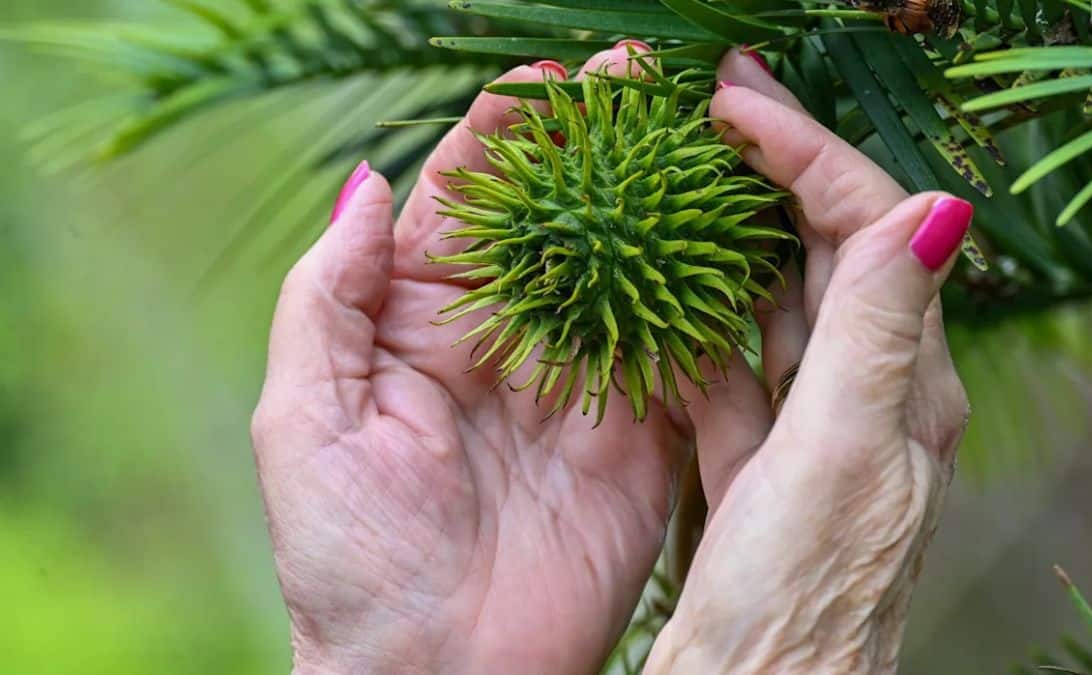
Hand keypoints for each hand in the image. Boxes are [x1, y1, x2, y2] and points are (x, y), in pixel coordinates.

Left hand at [251, 42, 695, 674]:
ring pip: (625, 267)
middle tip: (642, 77)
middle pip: (558, 219)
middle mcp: (506, 343)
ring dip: (658, 197)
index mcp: (420, 326)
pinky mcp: (640, 434)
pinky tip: (731, 230)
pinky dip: (706, 292)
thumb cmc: (350, 562)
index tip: (545, 78)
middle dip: (596, 146)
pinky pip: (678, 351)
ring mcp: (580, 384)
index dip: (503, 137)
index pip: (466, 205)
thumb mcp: (301, 420)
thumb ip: (329, 297)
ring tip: (698, 127)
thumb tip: (369, 181)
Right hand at [643, 50, 971, 673]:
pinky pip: (733, 379)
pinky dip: (701, 332)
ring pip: (778, 312)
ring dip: (739, 241)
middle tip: (716, 104)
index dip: (808, 156)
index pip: (873, 233)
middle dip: (779, 174)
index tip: (736, 104)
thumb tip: (937, 211)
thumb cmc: (799, 602)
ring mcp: (811, 440)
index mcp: (907, 393)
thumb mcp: (840, 456)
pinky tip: (666, 302)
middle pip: (829, 259)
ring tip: (690, 176)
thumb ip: (880, 334)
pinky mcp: (758, 476)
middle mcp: (869, 407)